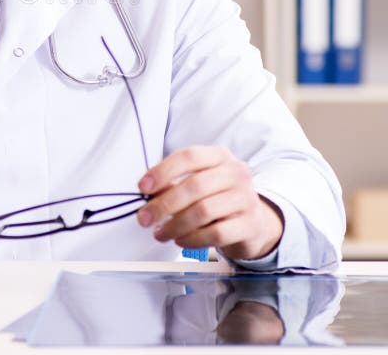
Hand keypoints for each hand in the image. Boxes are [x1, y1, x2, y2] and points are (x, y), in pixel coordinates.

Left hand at [136, 146, 283, 261]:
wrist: (254, 222)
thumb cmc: (218, 197)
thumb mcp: (199, 182)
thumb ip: (174, 184)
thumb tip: (148, 195)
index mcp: (220, 156)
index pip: (189, 156)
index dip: (163, 171)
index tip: (143, 187)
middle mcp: (236, 173)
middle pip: (194, 186)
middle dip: (164, 204)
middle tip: (145, 218)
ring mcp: (246, 198)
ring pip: (203, 211)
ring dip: (175, 225)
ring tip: (160, 233)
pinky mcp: (250, 224)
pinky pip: (215, 233)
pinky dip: (192, 239)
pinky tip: (180, 241)